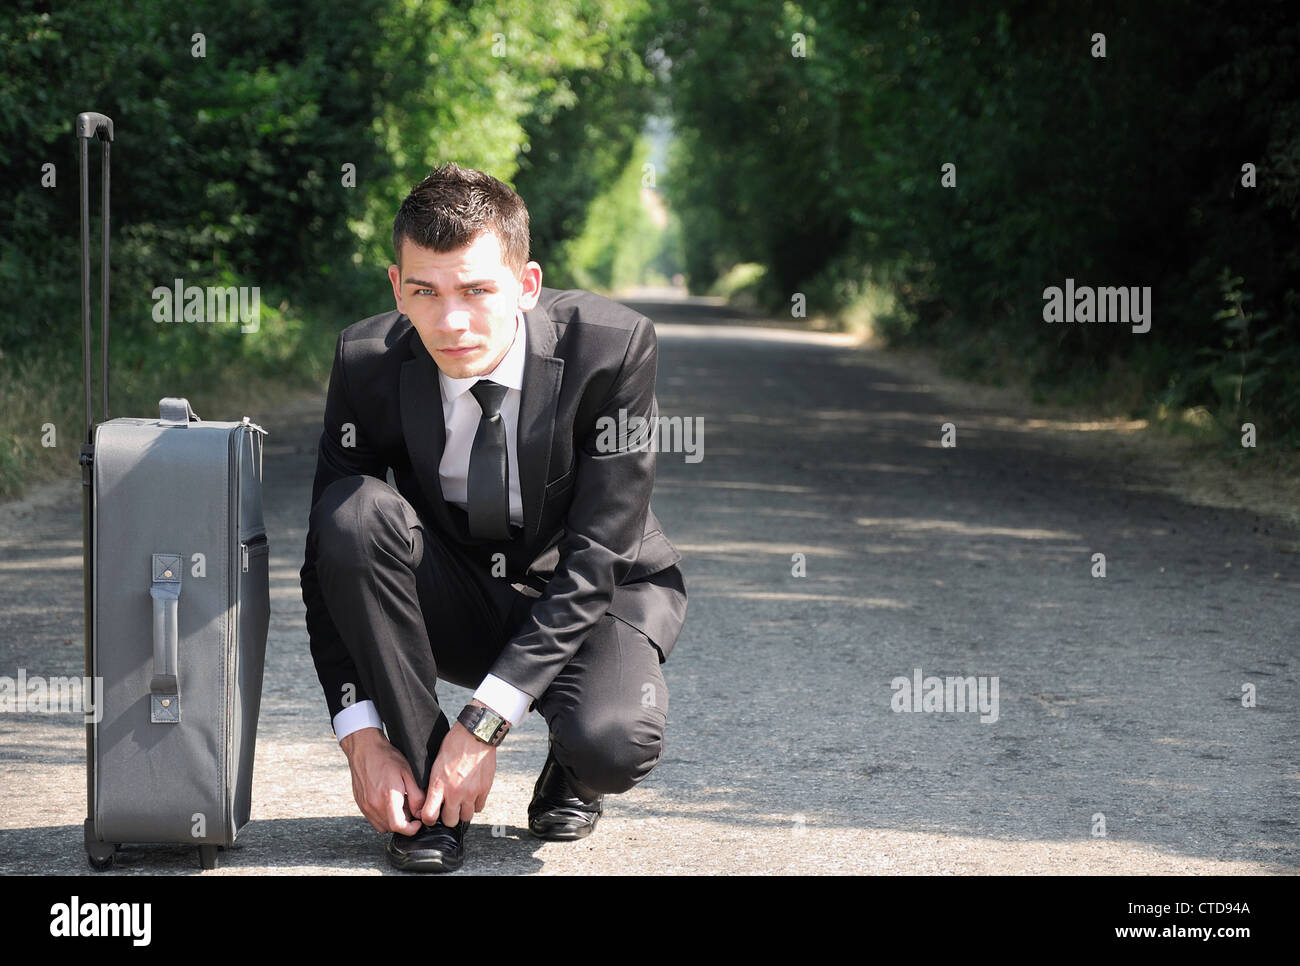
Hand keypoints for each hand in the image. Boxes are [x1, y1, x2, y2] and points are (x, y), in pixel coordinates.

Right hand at [340, 727, 425, 834]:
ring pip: (382, 826)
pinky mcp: (361, 804)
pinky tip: (389, 803)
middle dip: (404, 822)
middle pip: (391, 828)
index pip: (399, 826)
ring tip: (399, 804)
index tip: (417, 822)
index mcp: (388, 797)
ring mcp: (366, 806)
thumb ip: (416, 796)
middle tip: (409, 807)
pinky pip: (374, 820)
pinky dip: (383, 817)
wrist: (365, 749)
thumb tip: (420, 813)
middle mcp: (374, 805)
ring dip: (393, 821)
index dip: (411, 829)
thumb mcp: (408, 773)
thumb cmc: (386, 758)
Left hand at [420, 702, 498, 826]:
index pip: (429, 816)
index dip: (428, 819)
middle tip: (448, 808)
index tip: (430, 816)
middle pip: (450, 821)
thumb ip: (434, 784)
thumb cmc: (454, 745)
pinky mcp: (484, 789)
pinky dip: (475, 804)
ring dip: (463, 811)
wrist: (475, 735)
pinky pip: (479, 807)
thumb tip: (431, 799)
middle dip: (448, 817)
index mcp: (439, 785)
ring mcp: (471, 792)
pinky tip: (472, 795)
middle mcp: (454, 792)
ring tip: (461, 801)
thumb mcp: (436, 764)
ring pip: (466, 817)